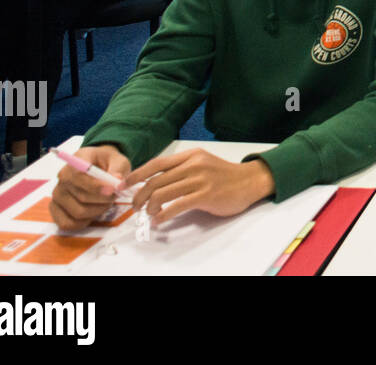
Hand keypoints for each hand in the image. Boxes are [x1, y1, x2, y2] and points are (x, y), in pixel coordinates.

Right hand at [50, 145, 131, 231]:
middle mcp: (63, 177)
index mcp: (76, 160)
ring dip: (97, 211)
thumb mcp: (118, 160)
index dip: (96, 185)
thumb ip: (118, 169)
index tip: (112, 189)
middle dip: (103, 199)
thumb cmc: (107, 163)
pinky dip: (84, 222)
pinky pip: (67, 223)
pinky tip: (93, 213)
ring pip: (78, 212)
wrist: (98, 167)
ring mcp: (58, 194)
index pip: (79, 175)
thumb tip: (116, 179)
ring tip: (106, 202)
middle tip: (115, 196)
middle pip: (81, 196)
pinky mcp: (56, 208)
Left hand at [127, 149, 275, 224]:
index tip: (124, 185)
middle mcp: (193, 165)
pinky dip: (162, 216)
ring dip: (149, 207)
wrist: (250, 181)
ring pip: (162, 194)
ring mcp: (200, 180)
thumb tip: (153, 182)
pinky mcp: (205, 195)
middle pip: (155, 181)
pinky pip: (176, 206)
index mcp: (190, 156)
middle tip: (136, 206)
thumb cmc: (224, 175)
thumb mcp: (202, 163)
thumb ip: (181, 169)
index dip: (136, 174)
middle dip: (139, 196)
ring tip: (149, 214)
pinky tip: (159, 220)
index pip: (156, 163)